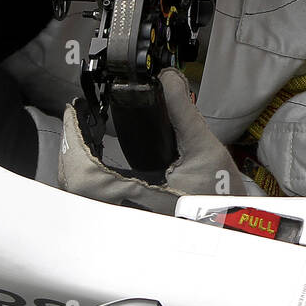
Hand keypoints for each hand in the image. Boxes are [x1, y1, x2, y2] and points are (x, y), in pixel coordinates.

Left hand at [59, 68, 246, 212]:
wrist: (233, 225)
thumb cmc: (221, 197)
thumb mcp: (206, 149)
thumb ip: (182, 112)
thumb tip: (168, 80)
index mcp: (138, 201)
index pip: (84, 173)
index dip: (73, 141)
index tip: (75, 116)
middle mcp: (123, 216)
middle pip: (73, 183)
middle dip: (72, 148)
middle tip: (79, 121)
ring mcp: (121, 222)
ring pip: (80, 194)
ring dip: (77, 163)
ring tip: (84, 137)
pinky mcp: (125, 221)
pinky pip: (92, 200)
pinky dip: (88, 177)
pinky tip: (94, 161)